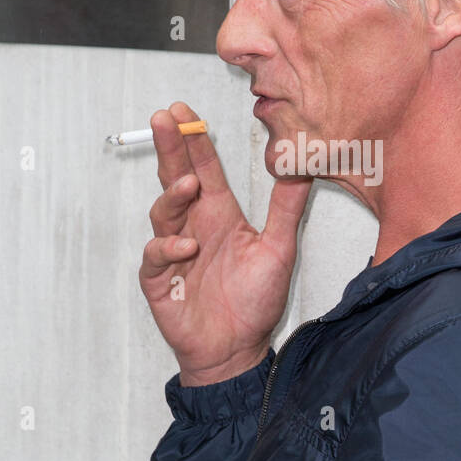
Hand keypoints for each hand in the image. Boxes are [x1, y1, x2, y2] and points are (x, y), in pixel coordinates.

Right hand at [138, 102, 312, 385]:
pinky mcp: (160, 279)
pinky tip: (187, 246)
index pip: (204, 168)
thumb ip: (287, 209)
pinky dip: (168, 247)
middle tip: (164, 119)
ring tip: (189, 185)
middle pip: (175, 178)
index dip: (194, 140)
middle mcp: (194, 226)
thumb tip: (304, 168)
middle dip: (169, 148)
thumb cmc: (254, 301)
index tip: (184, 111)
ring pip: (162, 212)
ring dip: (173, 196)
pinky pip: (156, 254)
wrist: (237, 350)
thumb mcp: (280, 249)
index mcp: (220, 214)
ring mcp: (173, 251)